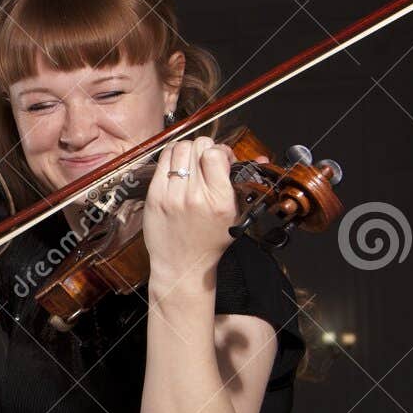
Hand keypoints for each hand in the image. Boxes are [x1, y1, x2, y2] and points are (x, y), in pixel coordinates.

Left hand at [141, 137, 236, 288]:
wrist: (182, 264)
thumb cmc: (209, 241)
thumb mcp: (235, 214)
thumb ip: (242, 183)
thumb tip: (258, 156)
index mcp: (219, 200)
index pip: (215, 154)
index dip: (220, 150)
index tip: (222, 160)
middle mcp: (194, 196)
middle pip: (197, 147)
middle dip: (205, 148)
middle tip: (206, 160)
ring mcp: (171, 196)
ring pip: (178, 149)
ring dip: (188, 149)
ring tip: (191, 161)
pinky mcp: (154, 197)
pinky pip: (162, 162)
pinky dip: (171, 157)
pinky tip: (177, 164)